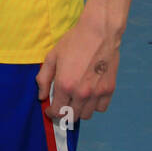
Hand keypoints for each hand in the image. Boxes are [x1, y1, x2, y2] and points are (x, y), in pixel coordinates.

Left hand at [36, 8, 117, 124]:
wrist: (100, 33)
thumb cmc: (73, 42)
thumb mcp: (52, 57)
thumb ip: (44, 78)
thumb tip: (41, 96)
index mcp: (64, 85)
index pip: (57, 111)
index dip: (52, 113)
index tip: (50, 110)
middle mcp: (81, 93)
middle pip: (72, 116)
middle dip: (64, 113)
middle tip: (62, 104)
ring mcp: (97, 93)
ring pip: (86, 115)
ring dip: (79, 110)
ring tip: (75, 99)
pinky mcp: (110, 90)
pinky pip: (101, 108)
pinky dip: (94, 105)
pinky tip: (89, 96)